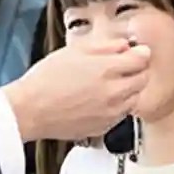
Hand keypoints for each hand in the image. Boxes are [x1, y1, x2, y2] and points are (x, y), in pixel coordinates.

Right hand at [3, 38, 150, 141]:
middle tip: (124, 67)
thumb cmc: (45, 80)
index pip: (141, 60)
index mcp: (106, 70)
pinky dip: (118, 106)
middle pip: (143, 79)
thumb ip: (104, 46)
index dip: (140, 53)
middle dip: (137, 71)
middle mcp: (113, 93)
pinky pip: (122, 114)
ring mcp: (110, 113)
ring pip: (135, 98)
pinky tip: (102, 100)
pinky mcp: (104, 127)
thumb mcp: (73, 51)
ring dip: (129, 89)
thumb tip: (124, 45)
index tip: (136, 52)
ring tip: (110, 84)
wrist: (30, 110)